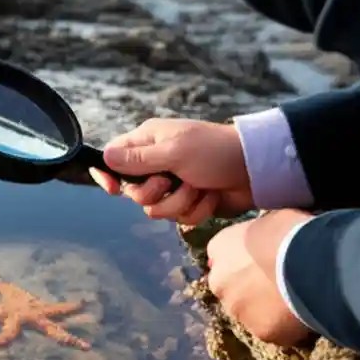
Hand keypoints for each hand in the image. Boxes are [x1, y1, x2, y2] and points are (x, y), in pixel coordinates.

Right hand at [89, 118, 253, 224]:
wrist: (255, 170)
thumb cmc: (214, 151)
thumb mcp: (174, 152)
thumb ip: (137, 158)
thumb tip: (103, 157)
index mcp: (148, 142)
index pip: (113, 157)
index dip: (108, 174)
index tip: (114, 189)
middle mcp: (156, 163)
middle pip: (133, 192)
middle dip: (155, 193)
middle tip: (171, 181)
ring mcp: (173, 184)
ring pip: (156, 210)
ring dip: (180, 203)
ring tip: (199, 188)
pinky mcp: (189, 202)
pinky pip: (179, 218)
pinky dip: (197, 210)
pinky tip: (211, 196)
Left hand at [206, 209, 314, 345]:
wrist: (309, 264)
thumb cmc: (290, 232)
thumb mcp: (269, 221)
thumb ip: (258, 237)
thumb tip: (267, 242)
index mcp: (219, 248)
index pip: (224, 257)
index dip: (245, 261)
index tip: (263, 262)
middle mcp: (219, 281)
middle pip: (232, 288)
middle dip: (250, 289)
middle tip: (279, 284)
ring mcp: (237, 310)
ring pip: (249, 313)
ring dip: (266, 309)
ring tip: (293, 302)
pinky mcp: (260, 332)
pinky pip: (273, 329)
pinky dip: (284, 325)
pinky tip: (303, 316)